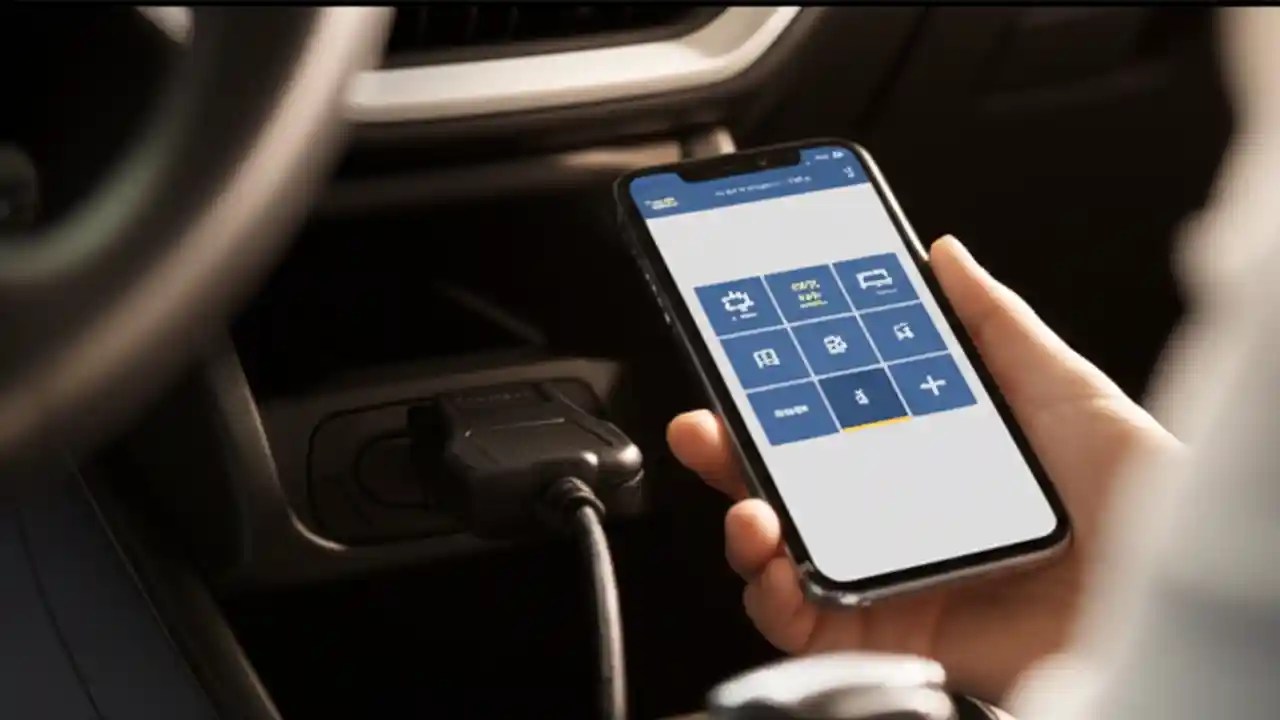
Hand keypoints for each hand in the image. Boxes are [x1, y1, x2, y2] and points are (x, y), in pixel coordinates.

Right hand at [668, 236, 1179, 701]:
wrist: (1162, 588)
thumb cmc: (1132, 496)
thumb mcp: (1057, 389)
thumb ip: (991, 324)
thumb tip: (943, 255)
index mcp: (923, 458)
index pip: (826, 423)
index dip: (774, 396)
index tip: (739, 361)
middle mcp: (892, 516)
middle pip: (785, 484)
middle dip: (728, 455)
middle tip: (703, 425)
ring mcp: (883, 575)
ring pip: (777, 554)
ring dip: (741, 524)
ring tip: (748, 505)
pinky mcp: (884, 633)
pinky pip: (800, 623)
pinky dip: (769, 594)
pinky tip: (775, 561)